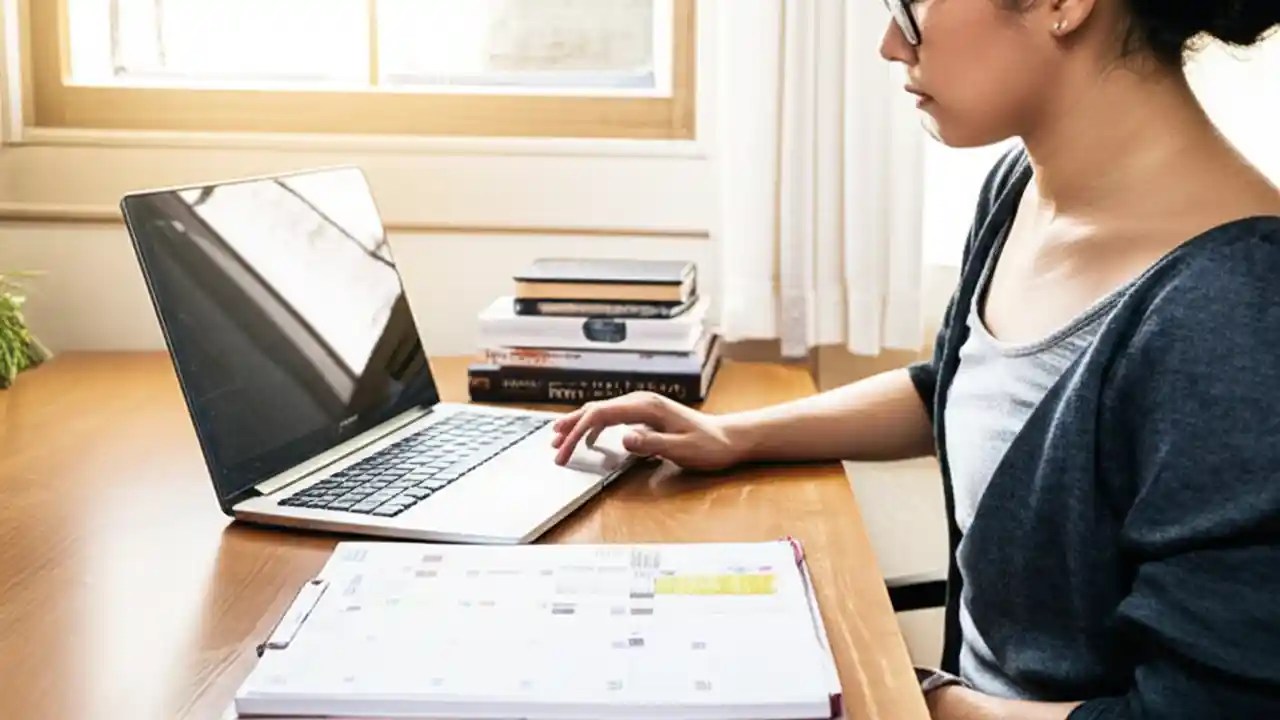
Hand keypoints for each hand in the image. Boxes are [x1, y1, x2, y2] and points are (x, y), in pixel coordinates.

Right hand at [550, 392, 744, 471]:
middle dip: (571, 428)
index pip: (599, 416)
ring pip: (602, 410)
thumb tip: (624, 438)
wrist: (729, 438)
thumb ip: (652, 443)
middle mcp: (641, 401)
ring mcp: (643, 405)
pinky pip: (613, 416)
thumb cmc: (708, 445)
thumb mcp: (682, 448)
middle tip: (552, 449)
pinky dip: (596, 426)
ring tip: (559, 440)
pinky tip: (589, 438)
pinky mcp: (646, 414)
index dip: (576, 434)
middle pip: (595, 409)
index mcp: (645, 407)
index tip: (562, 454)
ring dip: (579, 424)